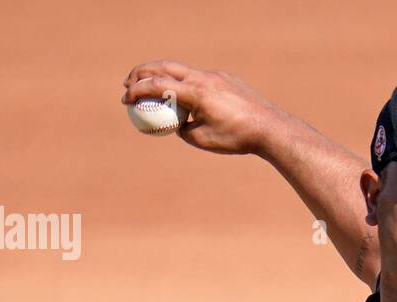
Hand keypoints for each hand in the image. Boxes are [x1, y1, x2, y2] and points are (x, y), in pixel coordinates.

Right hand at [122, 60, 283, 154]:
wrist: (270, 128)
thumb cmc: (237, 138)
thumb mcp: (202, 140)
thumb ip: (183, 129)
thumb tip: (175, 124)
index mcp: (196, 93)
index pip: (158, 85)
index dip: (137, 90)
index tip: (125, 99)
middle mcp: (205, 78)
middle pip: (165, 67)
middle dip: (142, 73)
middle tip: (129, 83)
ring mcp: (216, 76)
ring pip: (182, 70)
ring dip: (163, 76)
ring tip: (153, 90)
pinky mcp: (226, 78)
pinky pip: (200, 77)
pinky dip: (185, 84)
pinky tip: (186, 99)